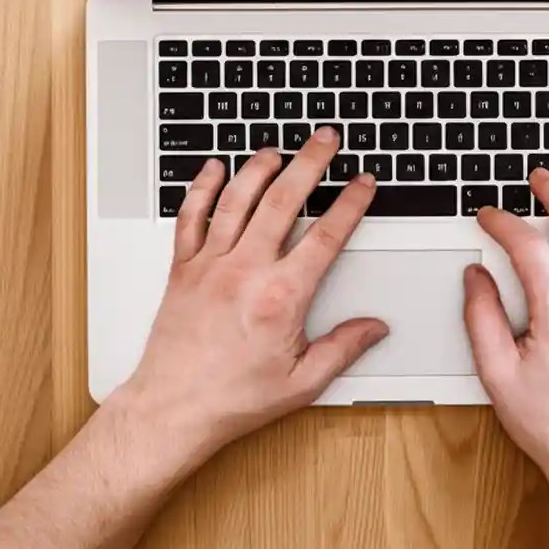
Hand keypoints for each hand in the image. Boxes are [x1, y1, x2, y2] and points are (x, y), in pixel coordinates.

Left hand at [114, 128, 387, 458]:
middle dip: (309, 163)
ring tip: (278, 149)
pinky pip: (191, 217)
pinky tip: (213, 169)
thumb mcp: (304, 381)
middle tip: (325, 139)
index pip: (326, 236)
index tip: (363, 183)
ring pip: (237, 200)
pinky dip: (202, 188)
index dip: (350, 204)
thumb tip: (375, 327)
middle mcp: (245, 272)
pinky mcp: (182, 270)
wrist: (173, 409)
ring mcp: (210, 266)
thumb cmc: (233, 398)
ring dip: (260, 168)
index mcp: (281, 297)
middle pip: (283, 201)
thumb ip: (344, 347)